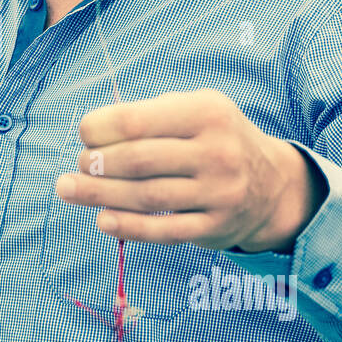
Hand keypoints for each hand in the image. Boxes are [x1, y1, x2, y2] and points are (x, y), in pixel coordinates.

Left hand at [54, 88, 326, 253]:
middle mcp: (217, 152)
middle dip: (98, 164)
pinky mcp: (216, 227)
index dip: (101, 128)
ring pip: (147, 197)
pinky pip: (165, 231)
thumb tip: (93, 134)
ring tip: (69, 189)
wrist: (272, 185)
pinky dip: (129, 227)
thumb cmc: (215, 140)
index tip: (84, 134)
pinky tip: (102, 221)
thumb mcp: (196, 110)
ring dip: (100, 195)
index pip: (138, 121)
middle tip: (79, 165)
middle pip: (139, 160)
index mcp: (207, 113)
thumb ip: (150, 116)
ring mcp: (219, 193)